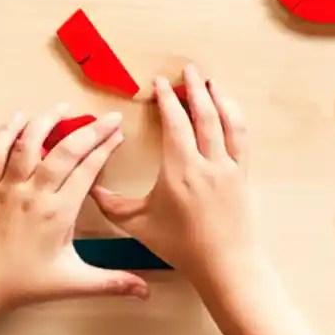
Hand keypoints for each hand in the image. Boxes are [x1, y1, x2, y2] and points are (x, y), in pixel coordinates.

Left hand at [0, 107, 149, 313]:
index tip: (119, 134)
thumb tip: (146, 291)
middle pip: (64, 151)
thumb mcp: (74, 282)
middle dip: (89, 130)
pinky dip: (6, 132)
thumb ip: (112, 282)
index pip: (87, 170)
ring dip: (47, 121)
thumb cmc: (26, 283)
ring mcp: (9, 188)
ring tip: (64, 108)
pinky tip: (18, 118)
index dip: (105, 148)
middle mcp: (34, 195)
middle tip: (108, 116)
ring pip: (28, 144)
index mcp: (58, 213)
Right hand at [91, 66, 259, 287]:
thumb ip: (113, 206)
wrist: (225, 265)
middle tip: (190, 69)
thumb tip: (90, 191)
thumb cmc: (181, 246)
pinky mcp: (244, 176)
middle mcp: (208, 164)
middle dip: (196, 88)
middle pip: (205, 115)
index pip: (175, 123)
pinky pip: (242, 139)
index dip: (168, 99)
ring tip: (212, 83)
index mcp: (181, 170)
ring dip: (219, 98)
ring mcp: (230, 168)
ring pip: (228, 122)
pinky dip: (235, 119)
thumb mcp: (139, 225)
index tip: (161, 83)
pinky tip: (230, 111)